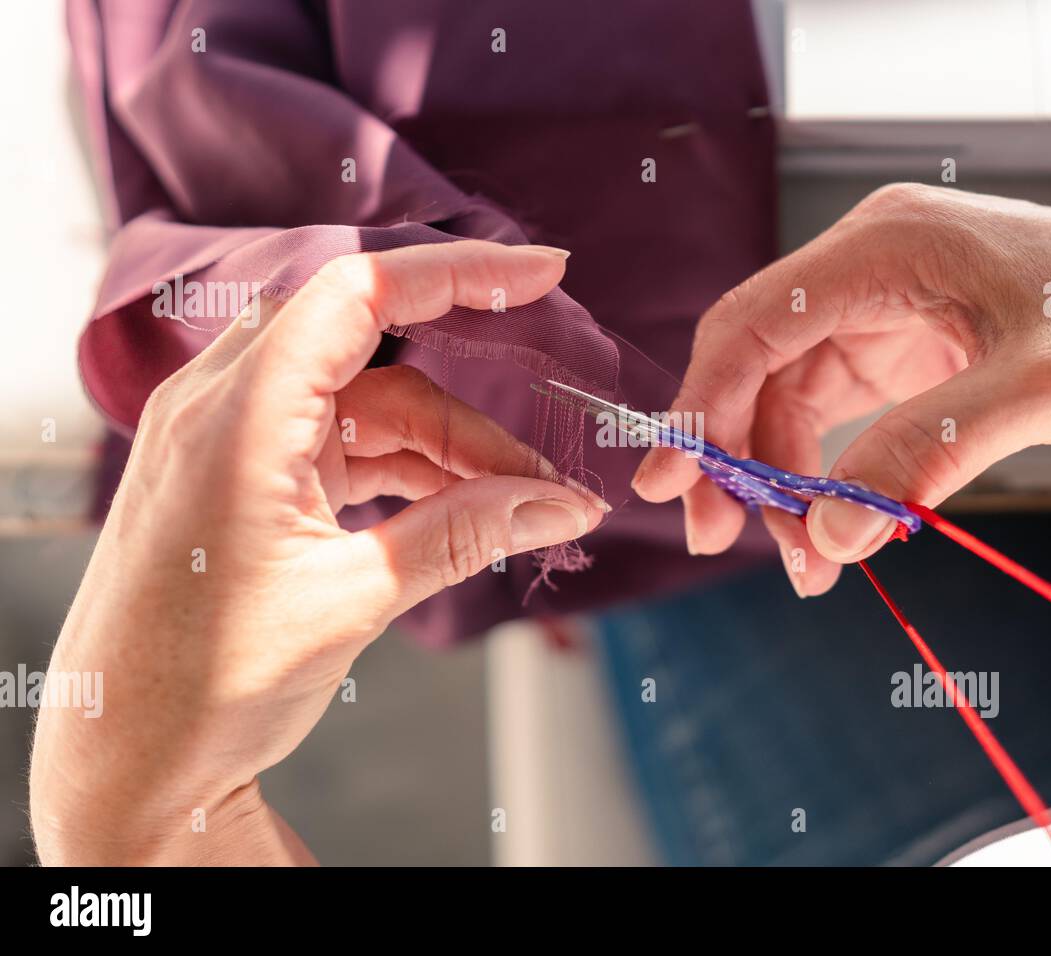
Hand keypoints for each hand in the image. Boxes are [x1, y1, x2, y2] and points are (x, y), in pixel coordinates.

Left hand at [29, 241, 605, 864]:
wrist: (125, 760)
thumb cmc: (203, 686)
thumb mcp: (352, 602)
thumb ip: (464, 536)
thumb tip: (560, 505)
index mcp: (236, 414)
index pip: (358, 293)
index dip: (459, 272)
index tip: (542, 274)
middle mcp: (224, 405)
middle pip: (378, 356)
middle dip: (472, 402)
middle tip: (546, 436)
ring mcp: (233, 439)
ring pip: (370, 407)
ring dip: (449, 451)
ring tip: (520, 507)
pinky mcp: (246, 475)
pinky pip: (346, 444)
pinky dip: (410, 471)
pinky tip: (466, 510)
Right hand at [635, 184, 1050, 595]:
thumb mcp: (1036, 389)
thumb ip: (926, 453)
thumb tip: (831, 533)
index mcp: (888, 245)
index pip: (757, 322)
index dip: (702, 402)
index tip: (668, 478)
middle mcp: (872, 268)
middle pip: (760, 364)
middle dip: (735, 456)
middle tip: (719, 540)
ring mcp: (885, 310)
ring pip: (791, 398)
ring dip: (782, 479)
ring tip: (804, 564)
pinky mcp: (905, 350)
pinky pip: (835, 414)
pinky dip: (827, 474)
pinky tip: (839, 527)